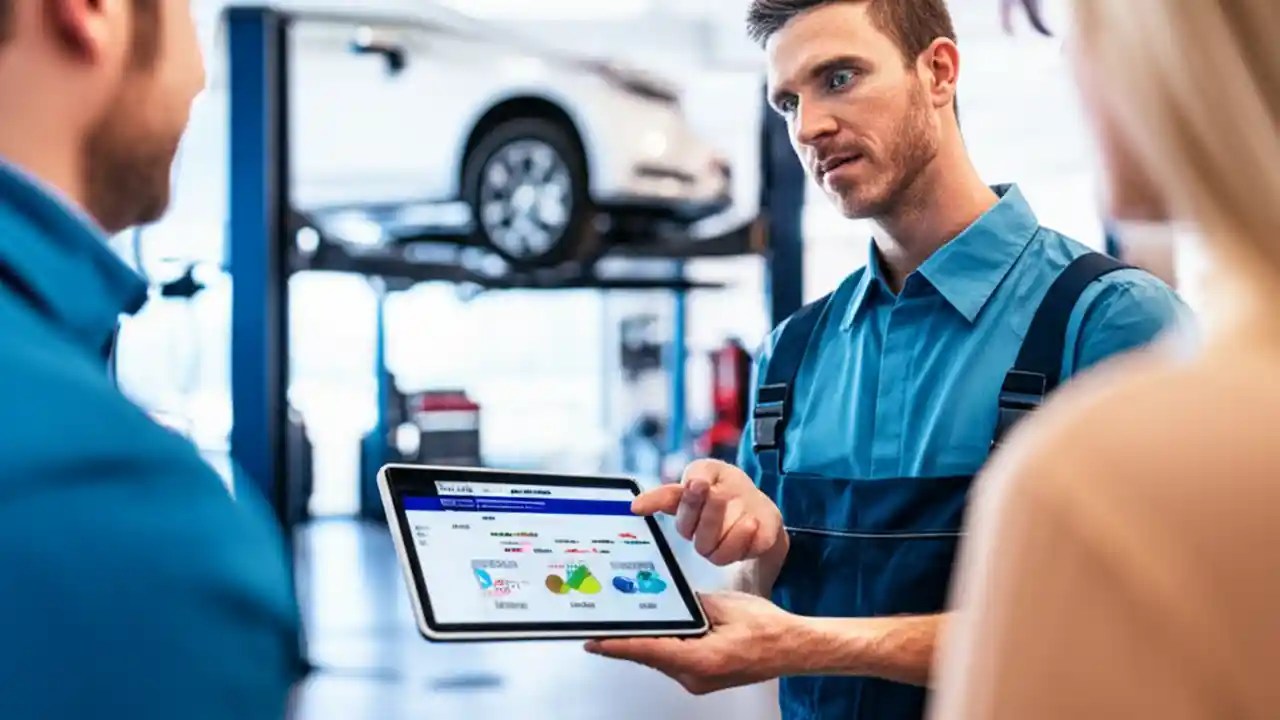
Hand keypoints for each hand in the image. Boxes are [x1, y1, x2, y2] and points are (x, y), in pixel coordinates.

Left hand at [585, 592, 806, 694]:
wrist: (794, 648)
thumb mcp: (724, 605)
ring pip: (660, 658)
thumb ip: (691, 604)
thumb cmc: (767, 628)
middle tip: (598, 624)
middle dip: (625, 639)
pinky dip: (662, 643)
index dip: (617, 644)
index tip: (592, 640)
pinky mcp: (703, 676)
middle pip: (650, 655)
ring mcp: (699, 680)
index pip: (648, 650)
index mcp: (701, 660)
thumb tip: (664, 599)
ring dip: (644, 640)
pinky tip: (655, 627)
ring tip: (622, 621)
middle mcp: (696, 677)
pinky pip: (674, 659)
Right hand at [632, 459, 785, 566]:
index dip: (650, 503)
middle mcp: (692, 527)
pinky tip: (751, 522)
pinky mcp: (732, 555)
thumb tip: (693, 481)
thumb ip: (703, 471)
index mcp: (684, 502)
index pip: (664, 501)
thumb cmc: (732, 489)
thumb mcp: (718, 470)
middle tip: (704, 487)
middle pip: (684, 524)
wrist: (762, 510)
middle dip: (694, 504)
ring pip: (704, 543)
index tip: (637, 506)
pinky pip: (729, 553)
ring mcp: (710, 544)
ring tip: (734, 501)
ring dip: (717, 519)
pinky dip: (741, 535)